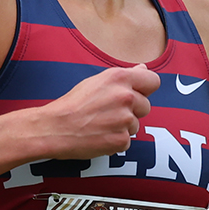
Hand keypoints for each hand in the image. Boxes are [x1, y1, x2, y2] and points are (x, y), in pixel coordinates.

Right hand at [38, 65, 159, 160]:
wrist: (55, 128)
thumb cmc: (73, 104)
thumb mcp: (97, 81)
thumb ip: (124, 76)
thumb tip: (143, 69)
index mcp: (119, 78)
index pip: (153, 81)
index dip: (145, 89)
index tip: (136, 94)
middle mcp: (125, 97)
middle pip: (146, 106)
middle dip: (132, 111)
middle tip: (109, 112)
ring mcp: (124, 119)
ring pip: (135, 125)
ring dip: (122, 127)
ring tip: (100, 124)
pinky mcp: (121, 139)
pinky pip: (127, 141)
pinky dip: (115, 140)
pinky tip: (99, 135)